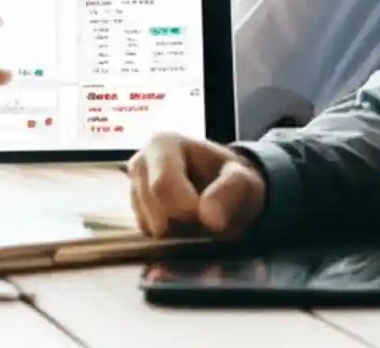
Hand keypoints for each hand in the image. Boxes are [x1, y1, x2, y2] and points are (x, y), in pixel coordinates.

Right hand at [128, 133, 266, 238]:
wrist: (226, 189)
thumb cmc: (234, 180)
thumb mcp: (245, 181)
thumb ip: (231, 191)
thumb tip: (209, 217)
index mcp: (163, 144)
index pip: (162, 187)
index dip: (188, 210)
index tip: (212, 217)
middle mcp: (140, 162)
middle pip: (153, 209)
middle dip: (182, 224)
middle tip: (205, 220)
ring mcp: (134, 186)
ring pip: (148, 224)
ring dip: (176, 232)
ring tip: (196, 219)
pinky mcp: (135, 208)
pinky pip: (146, 232)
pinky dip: (168, 236)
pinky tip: (183, 224)